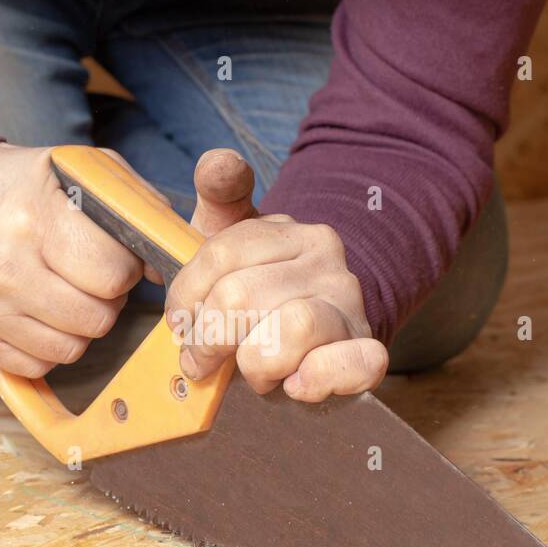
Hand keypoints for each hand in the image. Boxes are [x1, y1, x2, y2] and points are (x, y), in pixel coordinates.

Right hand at [0, 142, 143, 376]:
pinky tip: (41, 312)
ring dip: (80, 326)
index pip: (111, 275)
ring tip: (67, 293)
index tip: (114, 256)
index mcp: (34, 217)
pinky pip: (36, 365)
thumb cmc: (20, 186)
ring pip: (71, 349)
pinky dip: (48, 345)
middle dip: (106, 300)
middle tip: (91, 277)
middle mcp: (4, 265)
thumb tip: (163, 264)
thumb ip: (133, 208)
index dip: (125, 270)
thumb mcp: (77, 170)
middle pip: (96, 319)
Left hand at [166, 150, 388, 401]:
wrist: (321, 341)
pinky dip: (313, 380)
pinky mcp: (367, 351)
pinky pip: (346, 365)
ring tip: (250, 372)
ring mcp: (351, 305)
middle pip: (241, 296)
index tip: (180, 320)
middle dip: (208, 339)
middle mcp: (329, 261)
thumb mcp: (233, 247)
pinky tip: (295, 384)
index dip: (187, 296)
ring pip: (291, 329)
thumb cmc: (263, 300)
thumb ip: (221, 200)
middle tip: (203, 359)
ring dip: (255, 364)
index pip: (221, 254)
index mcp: (295, 232)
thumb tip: (218, 161)